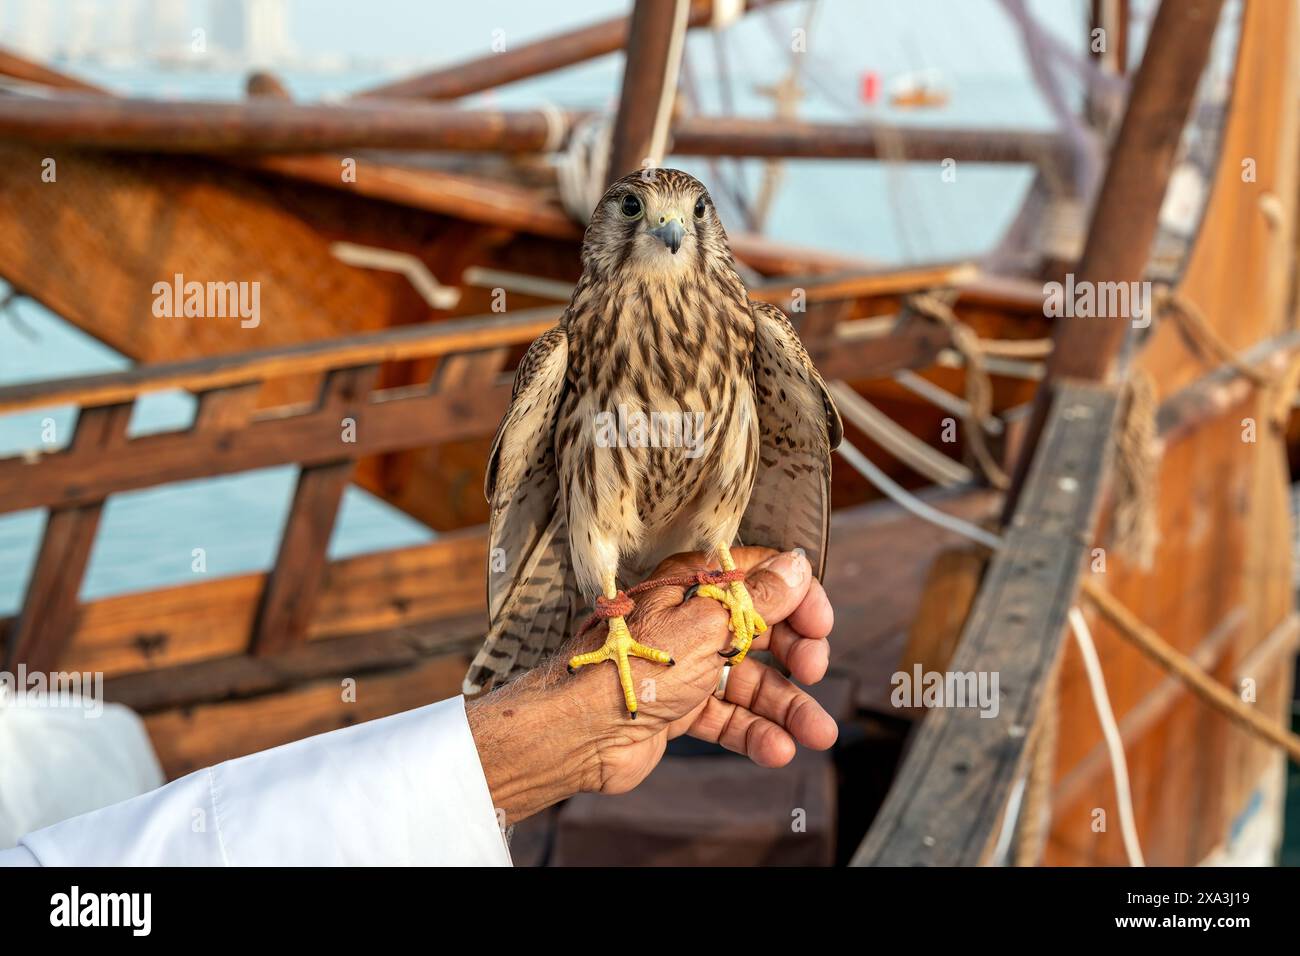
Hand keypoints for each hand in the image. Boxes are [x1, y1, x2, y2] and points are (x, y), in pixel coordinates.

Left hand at [465, 548, 836, 824]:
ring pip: (751, 681)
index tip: (819, 625)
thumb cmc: (632, 665)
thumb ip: (757, 598)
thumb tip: (797, 566)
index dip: (798, 598)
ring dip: (788, 707)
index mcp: (694, 586)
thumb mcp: (706, 623)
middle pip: (763, 630)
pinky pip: (729, 717)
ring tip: (818, 734)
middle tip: (814, 670)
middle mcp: (691, 621)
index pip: (761, 578)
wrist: (579, 730)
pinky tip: (778, 750)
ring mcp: (687, 667)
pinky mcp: (680, 709)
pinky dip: (756, 733)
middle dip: (797, 652)